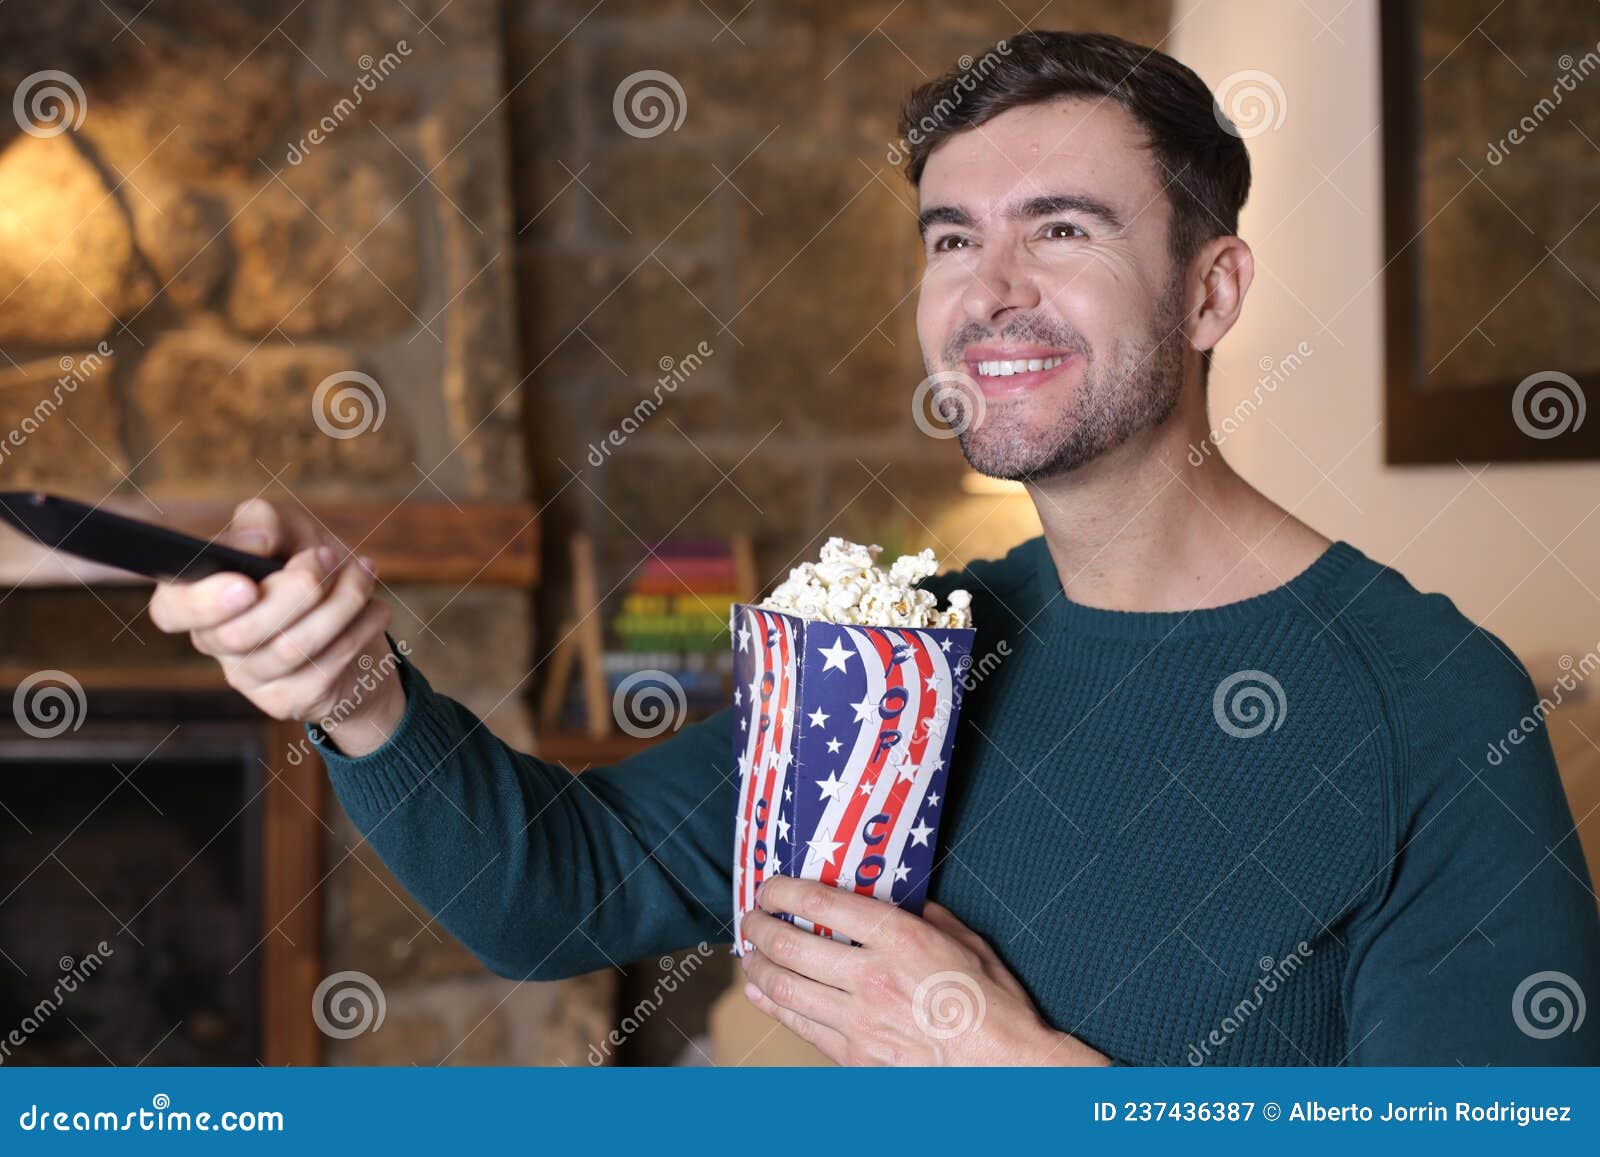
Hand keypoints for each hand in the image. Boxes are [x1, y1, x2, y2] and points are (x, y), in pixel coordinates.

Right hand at [147, 498, 403, 754]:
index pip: (170, 610)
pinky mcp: (285, 701)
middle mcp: (214, 641)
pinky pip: (323, 670)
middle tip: (328, 557)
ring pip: (290, 651)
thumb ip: (263, 522)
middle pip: (240, 634)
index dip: (202, 603)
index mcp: (200, 596)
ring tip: (363, 574)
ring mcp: (248, 677)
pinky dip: (358, 631)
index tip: (248, 585)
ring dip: (339, 605)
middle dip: (296, 591)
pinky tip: (372, 609)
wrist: (356, 619)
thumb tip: (252, 543)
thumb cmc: (309, 565)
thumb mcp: (289, 530)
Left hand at [739, 876, 1108, 1065]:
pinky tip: (759, 992)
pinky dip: (771, 1005)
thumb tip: (906, 900)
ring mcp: (859, 1021)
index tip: (771, 885)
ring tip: (750, 952)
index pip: (821, 904)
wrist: (1005, 1069)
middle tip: (752, 917)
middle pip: (790, 945)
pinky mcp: (855, 1056)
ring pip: (785, 988)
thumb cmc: (994, 1005)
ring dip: (757, 966)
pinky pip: (801, 1025)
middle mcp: (871, 977)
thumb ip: (929, 917)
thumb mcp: (968, 942)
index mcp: (900, 939)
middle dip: (760, 927)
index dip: (784, 890)